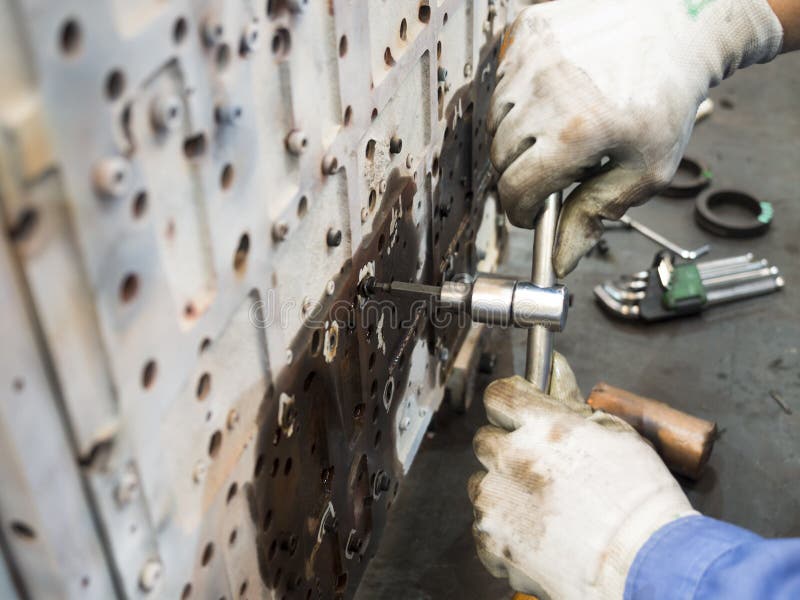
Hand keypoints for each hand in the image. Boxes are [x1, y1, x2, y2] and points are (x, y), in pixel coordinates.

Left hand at [468, 353, 696, 598]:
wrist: (642, 566)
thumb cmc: (639, 501)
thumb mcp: (615, 434)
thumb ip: (571, 401)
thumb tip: (555, 368)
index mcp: (542, 425)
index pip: (500, 395)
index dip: (510, 405)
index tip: (519, 415)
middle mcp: (511, 457)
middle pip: (486, 441)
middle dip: (507, 451)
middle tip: (541, 470)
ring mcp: (496, 500)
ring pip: (482, 484)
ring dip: (504, 492)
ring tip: (544, 510)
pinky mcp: (491, 539)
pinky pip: (485, 526)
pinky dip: (504, 531)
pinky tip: (538, 537)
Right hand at [489, 0, 782, 275]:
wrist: (678, 28)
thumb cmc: (665, 99)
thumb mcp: (644, 171)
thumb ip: (595, 216)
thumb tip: (561, 259)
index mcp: (578, 131)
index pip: (516, 190)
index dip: (522, 212)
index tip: (532, 214)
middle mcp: (547, 90)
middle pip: (499, 159)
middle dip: (522, 174)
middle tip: (555, 170)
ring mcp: (532, 57)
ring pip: (495, 122)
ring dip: (517, 137)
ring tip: (555, 131)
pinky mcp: (526, 32)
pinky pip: (500, 83)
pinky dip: (517, 99)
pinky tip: (550, 98)